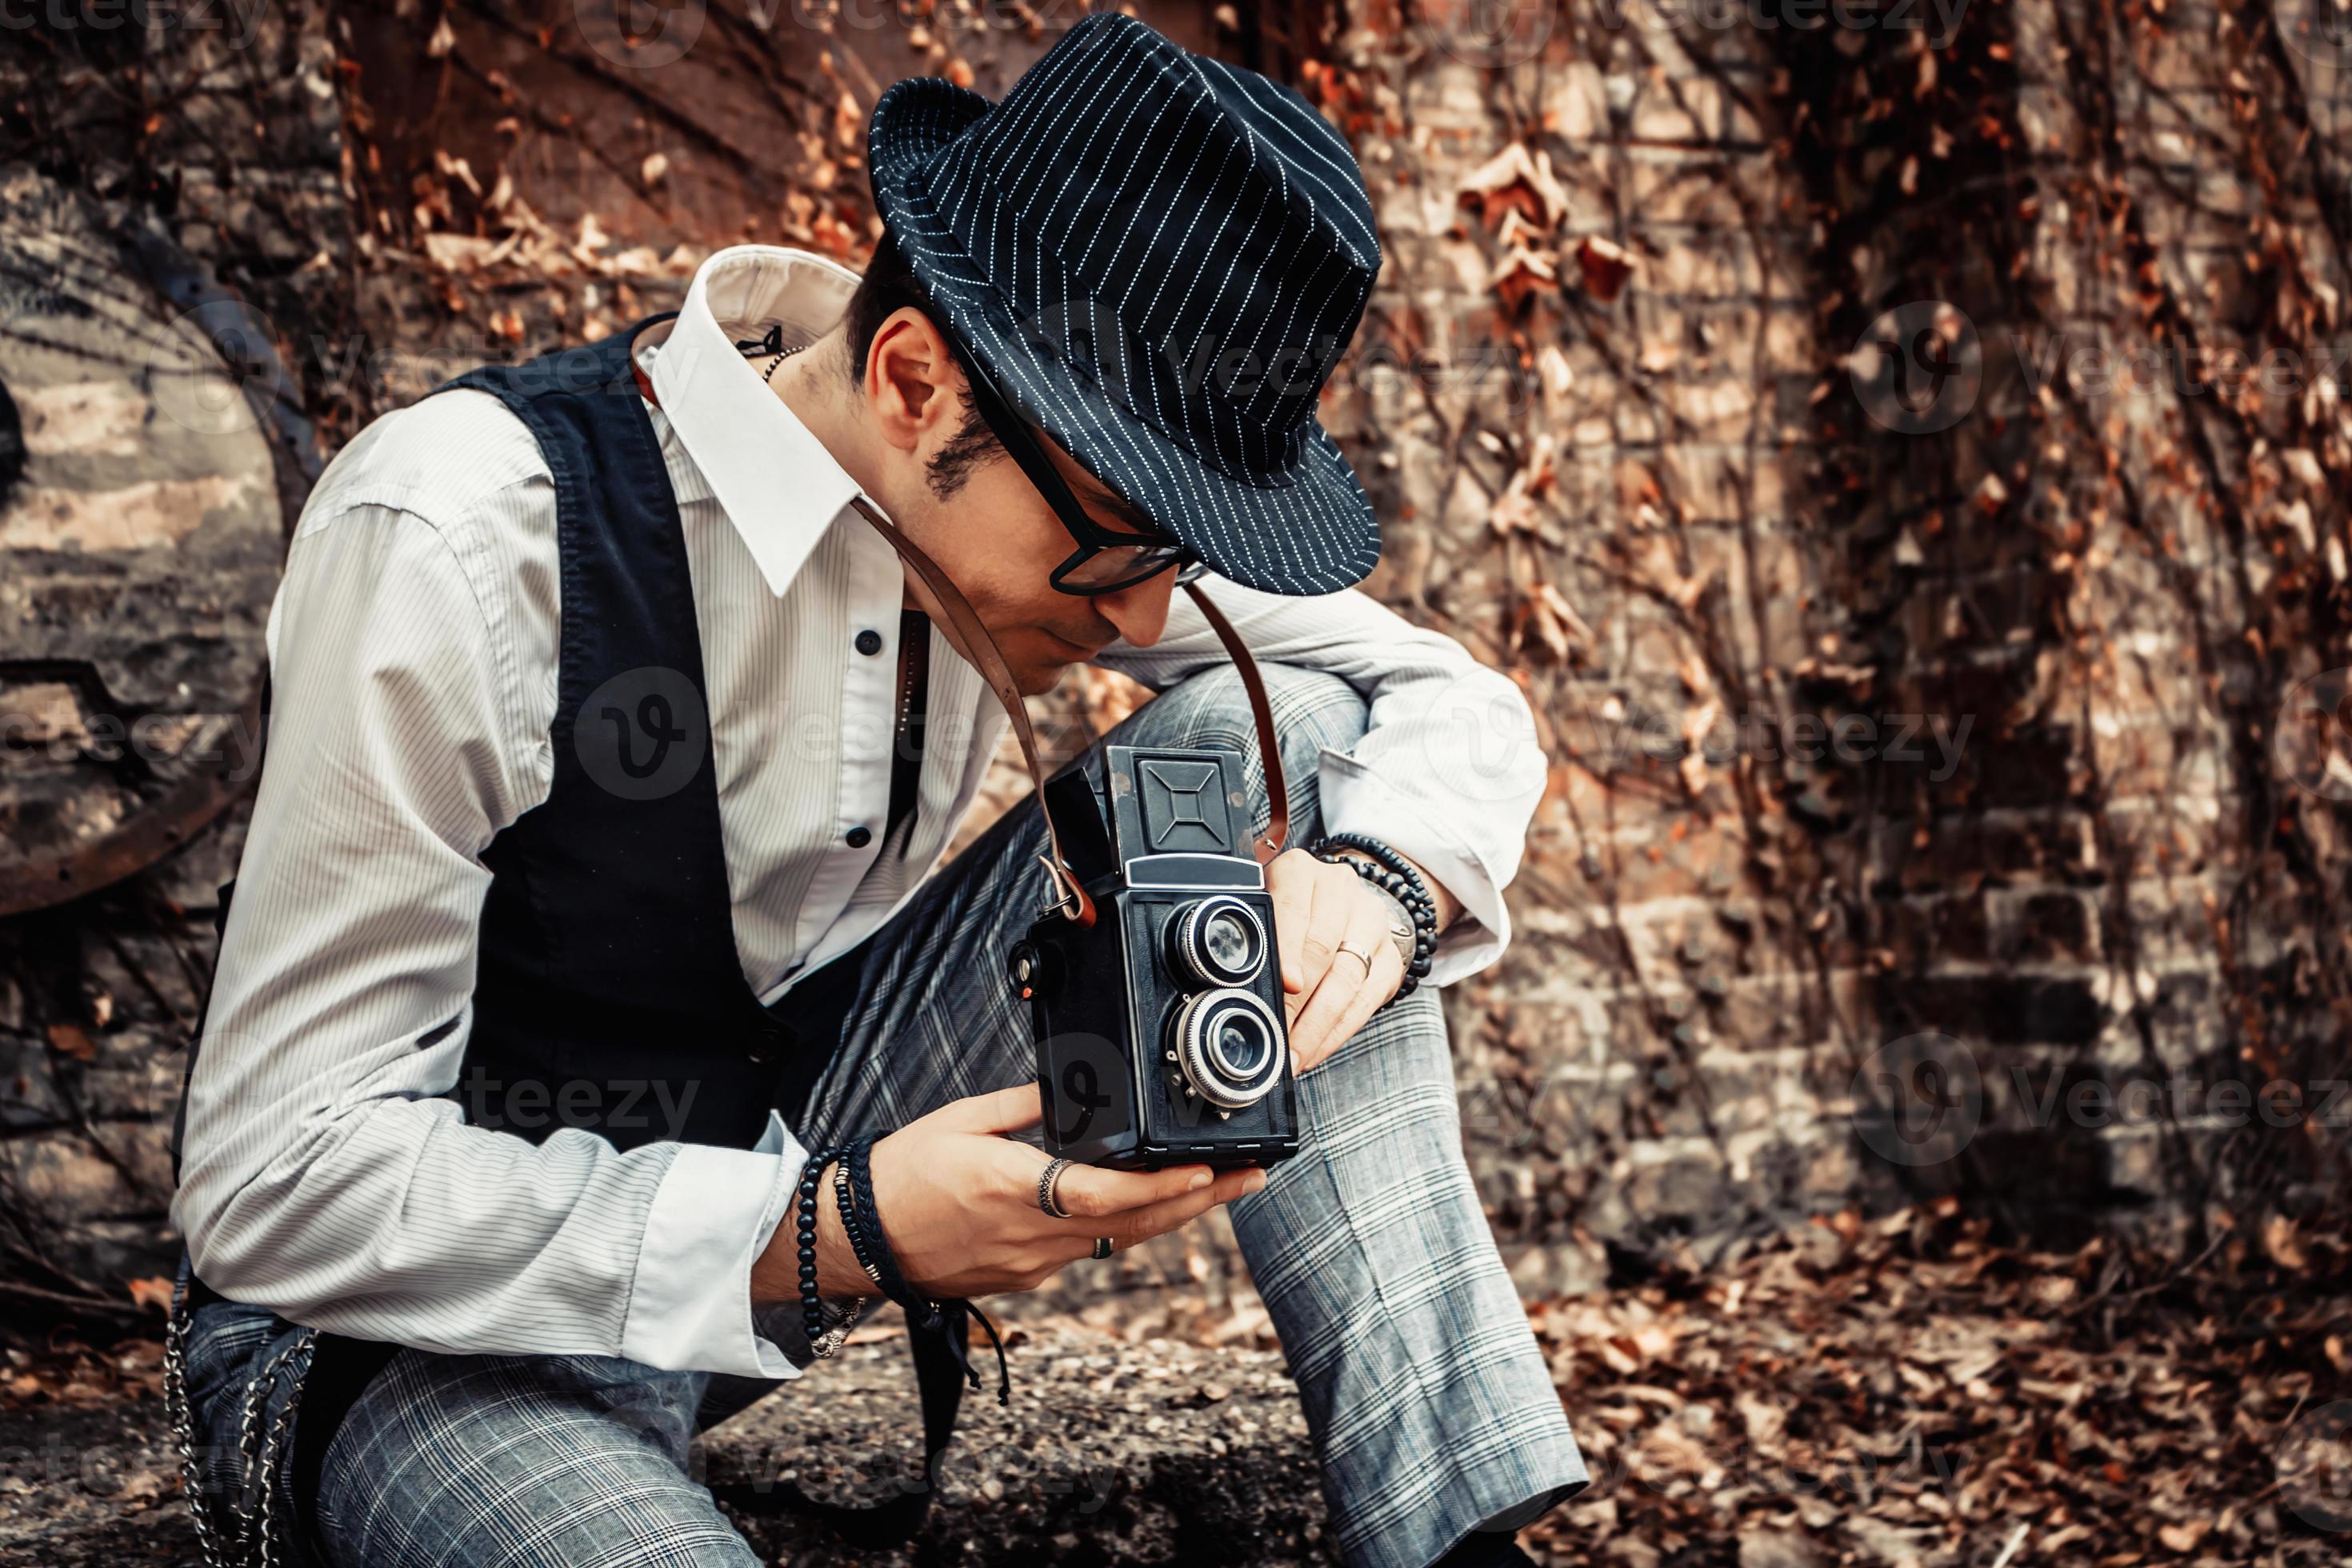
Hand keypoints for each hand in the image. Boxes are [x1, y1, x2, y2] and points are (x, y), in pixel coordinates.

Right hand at [756, 1083, 1265, 1306]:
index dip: (1165, 1187)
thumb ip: (1023, 1103)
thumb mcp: (960, 1120)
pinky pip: (1088, 1248)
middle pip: (1134, 1224)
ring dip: (1172, 1213)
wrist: (855, 1240)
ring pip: (1118, 1239)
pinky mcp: (1025, 1275)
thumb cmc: (899, 1175)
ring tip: (1220, 1185)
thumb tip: (1070, 1085)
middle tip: (1253, 1175)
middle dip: (1201, 1201)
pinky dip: (1126, 1224)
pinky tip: (1151, 1204)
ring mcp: (1032, 1263)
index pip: (1106, 1194)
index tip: (1208, 1170)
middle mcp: (1031, 1235)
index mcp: (1014, 1189)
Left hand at [1265, 847, 1410, 1075]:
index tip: (1285, 985)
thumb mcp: (1260, 906)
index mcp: (1300, 872)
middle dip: (1298, 1001)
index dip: (1289, 951)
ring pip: (1347, 979)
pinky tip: (1316, 1051)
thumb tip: (1235, 986)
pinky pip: (1366, 1001)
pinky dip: (1337, 1032)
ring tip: (1294, 1056)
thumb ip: (1250, 934)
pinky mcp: (1390, 957)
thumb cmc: (1286, 911)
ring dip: (1318, 1025)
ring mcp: (1371, 922)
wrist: (1340, 902)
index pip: (1294, 911)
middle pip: (1323, 950)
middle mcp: (1341, 890)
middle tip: (1277, 1037)